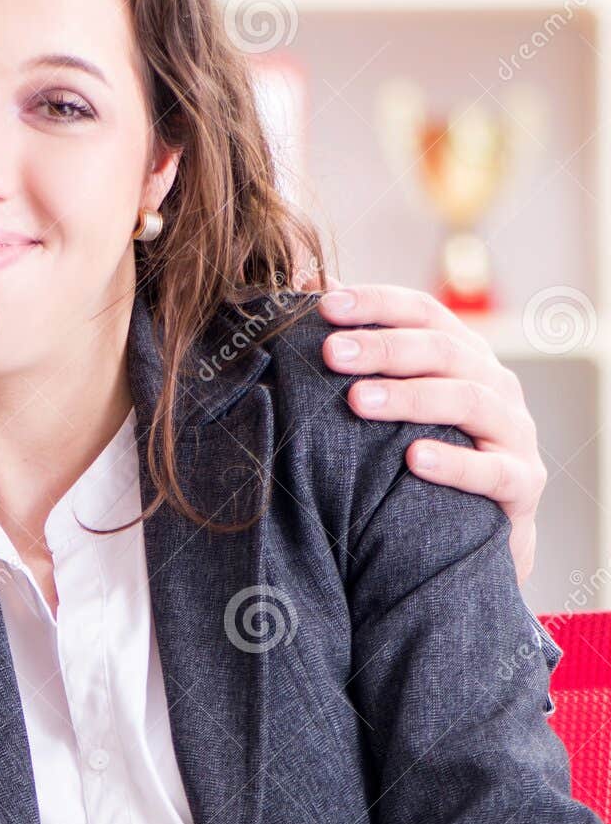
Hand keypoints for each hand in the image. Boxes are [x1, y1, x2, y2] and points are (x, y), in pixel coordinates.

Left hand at [318, 285, 546, 583]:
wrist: (477, 533)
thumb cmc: (416, 454)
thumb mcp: (393, 403)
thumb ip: (357, 358)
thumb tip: (303, 291)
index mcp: (460, 356)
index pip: (422, 313)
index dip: (376, 303)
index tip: (324, 305)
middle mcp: (493, 383)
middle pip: (442, 350)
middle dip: (383, 347)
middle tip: (330, 352)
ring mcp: (512, 431)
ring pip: (468, 401)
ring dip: (410, 397)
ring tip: (357, 401)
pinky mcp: (521, 482)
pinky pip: (492, 471)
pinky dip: (454, 463)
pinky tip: (414, 459)